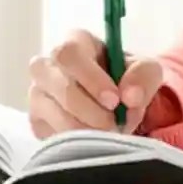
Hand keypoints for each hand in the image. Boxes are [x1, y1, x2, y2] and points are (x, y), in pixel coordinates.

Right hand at [26, 28, 163, 137]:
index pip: (70, 54)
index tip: (115, 100)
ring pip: (51, 112)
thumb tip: (130, 96)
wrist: (117, 105)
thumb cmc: (127, 79)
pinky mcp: (36, 120)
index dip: (91, 79)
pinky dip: (74, 141)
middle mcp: (48, 64)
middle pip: (57, 83)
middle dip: (87, 108)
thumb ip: (143, 76)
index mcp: (75, 42)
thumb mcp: (146, 71)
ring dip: (83, 127)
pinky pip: (49, 133)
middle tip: (112, 122)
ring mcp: (38, 92)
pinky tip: (92, 139)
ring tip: (108, 132)